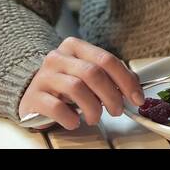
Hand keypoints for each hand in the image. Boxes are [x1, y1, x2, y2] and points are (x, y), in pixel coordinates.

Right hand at [18, 36, 144, 128]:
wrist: (33, 91)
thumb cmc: (65, 82)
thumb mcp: (87, 73)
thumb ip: (109, 76)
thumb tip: (134, 87)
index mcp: (75, 47)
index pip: (107, 59)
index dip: (126, 80)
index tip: (137, 98)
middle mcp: (58, 57)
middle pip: (93, 73)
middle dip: (111, 95)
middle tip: (117, 111)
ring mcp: (44, 76)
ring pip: (76, 88)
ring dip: (93, 108)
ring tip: (95, 118)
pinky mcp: (33, 96)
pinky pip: (56, 107)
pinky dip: (70, 118)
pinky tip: (75, 122)